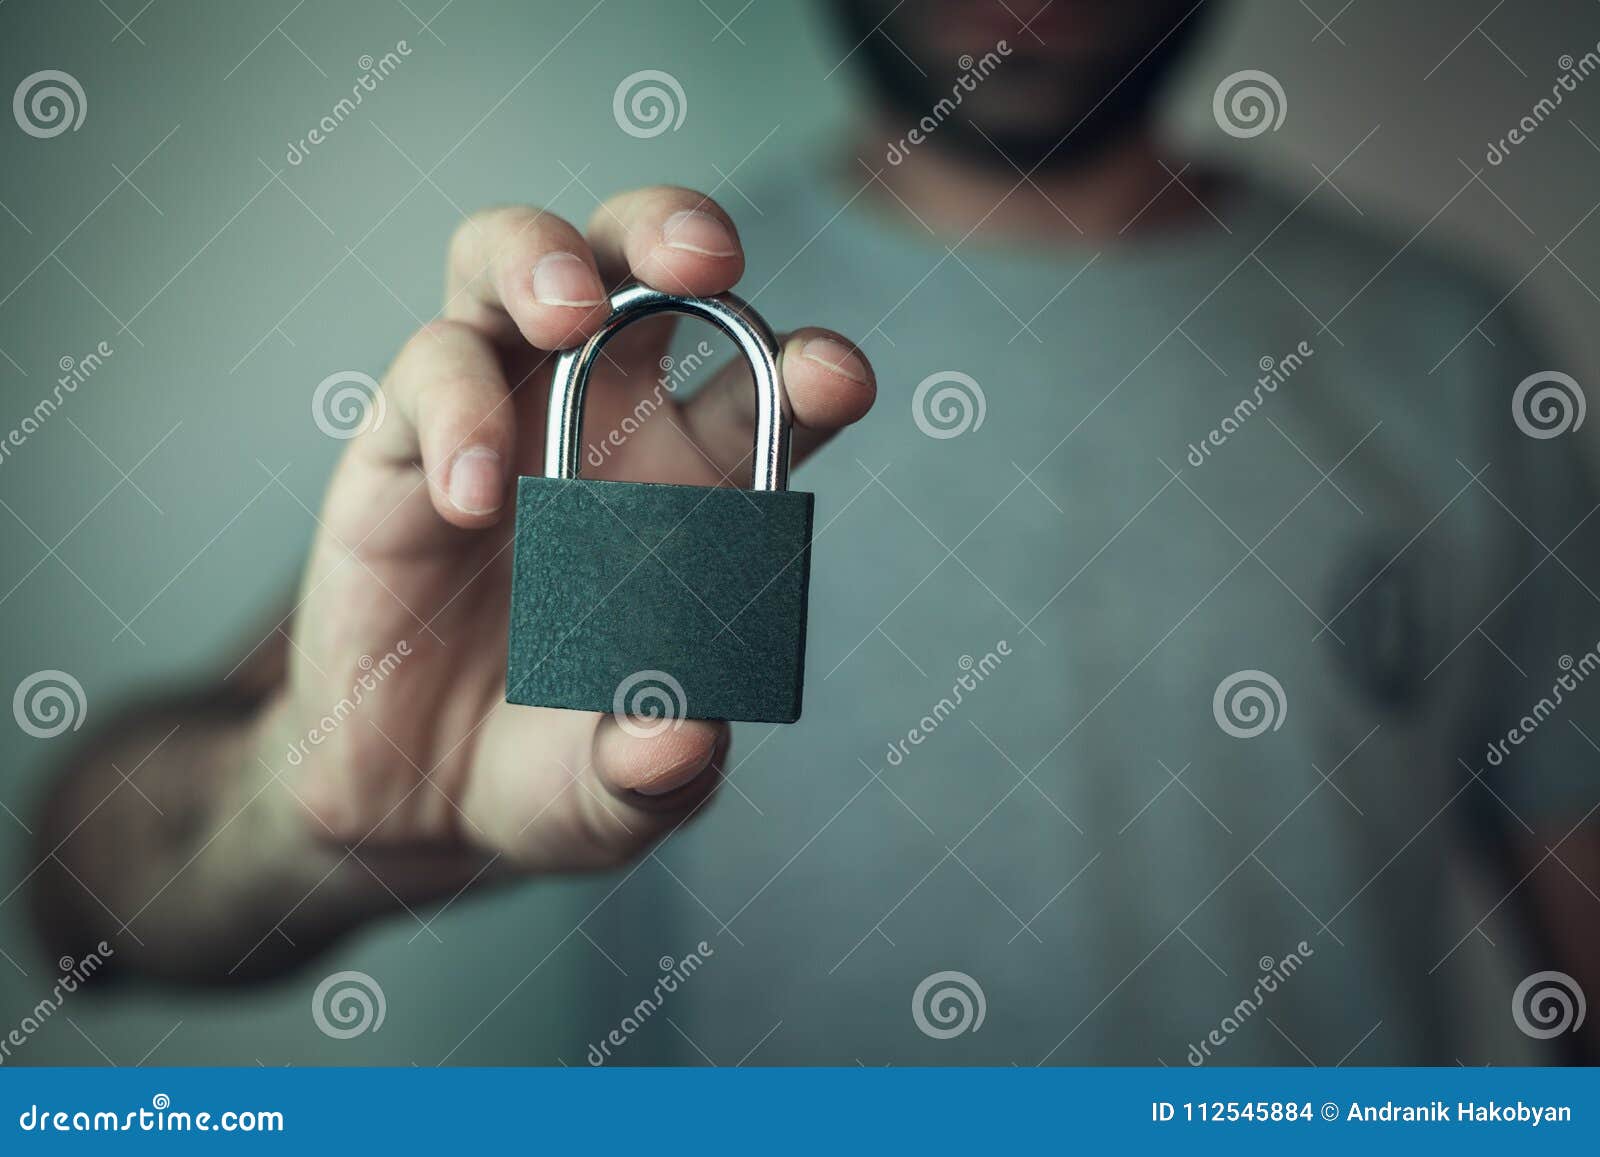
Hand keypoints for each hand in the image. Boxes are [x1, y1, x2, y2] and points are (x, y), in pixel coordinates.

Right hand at [267, 187, 875, 887]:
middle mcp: (601, 424)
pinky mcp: (397, 449)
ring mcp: (495, 419)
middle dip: (674, 230)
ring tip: (568, 311)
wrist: (415, 801)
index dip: (807, 366)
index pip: (764, 386)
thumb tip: (681, 737)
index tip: (836, 380)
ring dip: (546, 261)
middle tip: (706, 259)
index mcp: (695, 482)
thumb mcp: (617, 794)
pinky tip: (472, 497)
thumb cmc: (551, 768)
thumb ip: (653, 774)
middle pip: (639, 264)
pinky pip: (423, 376)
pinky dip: (452, 413)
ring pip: (511, 263)